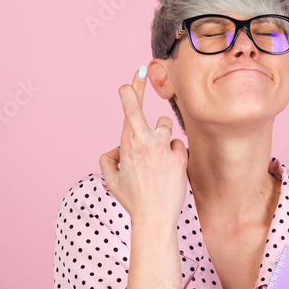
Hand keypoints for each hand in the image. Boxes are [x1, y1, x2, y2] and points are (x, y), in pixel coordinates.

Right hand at [99, 66, 187, 225]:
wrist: (154, 219)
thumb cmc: (133, 200)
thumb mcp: (112, 180)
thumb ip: (108, 159)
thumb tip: (115, 148)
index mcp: (127, 146)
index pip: (128, 112)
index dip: (131, 90)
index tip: (135, 74)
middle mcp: (145, 143)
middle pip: (139, 109)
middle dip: (136, 88)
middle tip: (140, 69)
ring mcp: (163, 150)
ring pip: (165, 126)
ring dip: (162, 135)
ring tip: (157, 158)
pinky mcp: (180, 158)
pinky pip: (178, 145)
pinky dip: (175, 154)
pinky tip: (170, 170)